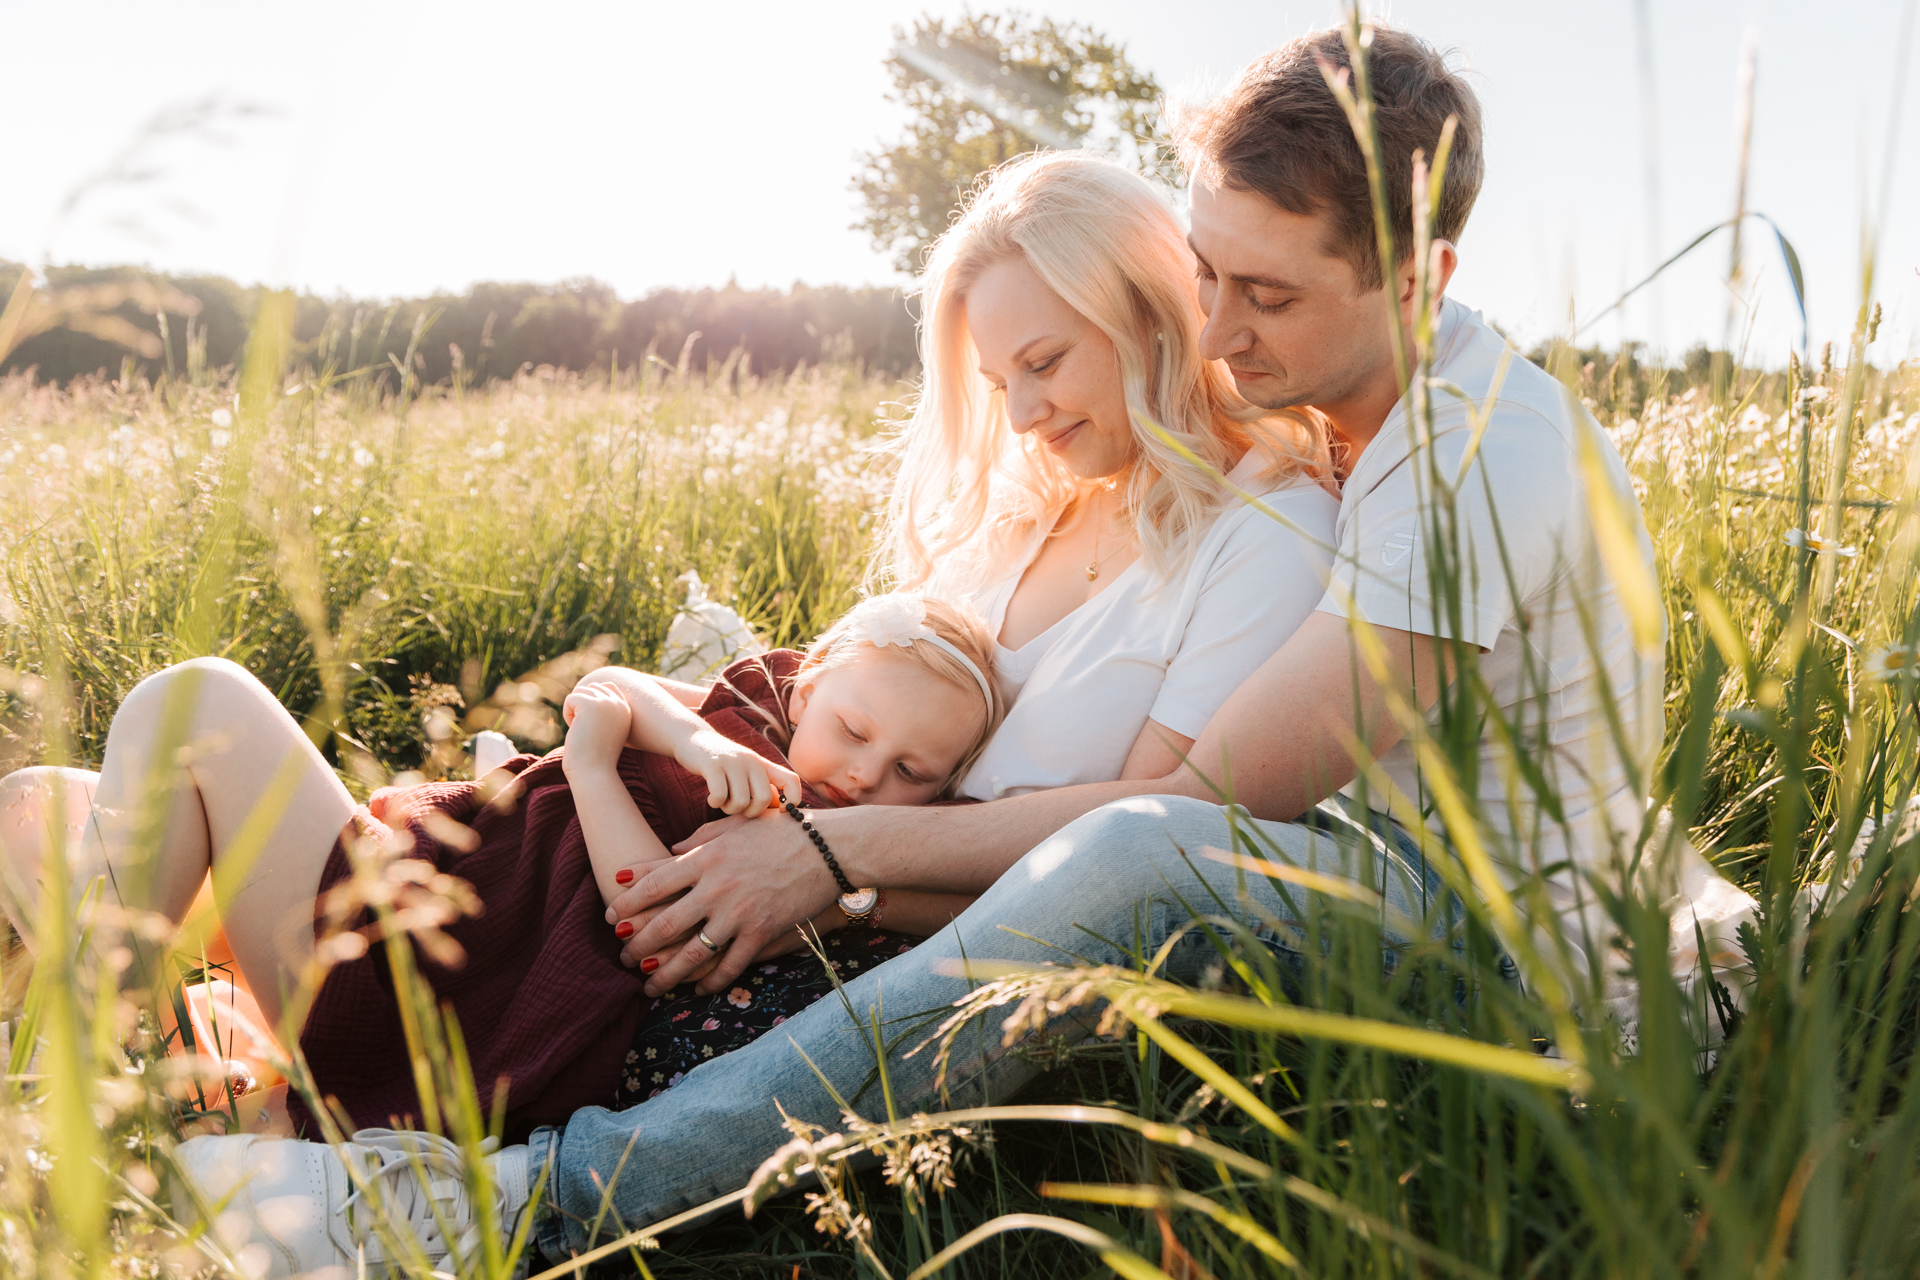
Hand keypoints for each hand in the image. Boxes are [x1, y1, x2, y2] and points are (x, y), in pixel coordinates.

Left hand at [561, 682, 632, 774]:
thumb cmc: (597, 758)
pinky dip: (568, 714)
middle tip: (586, 730)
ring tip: (581, 730)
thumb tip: (590, 693)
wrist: (593, 771)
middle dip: (582, 707)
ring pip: (580, 693)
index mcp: (626, 710)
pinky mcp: (590, 704)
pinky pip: (570, 698)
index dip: (593, 701)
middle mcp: (619, 703)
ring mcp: (606, 702)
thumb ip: (603, 713)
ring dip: (575, 711)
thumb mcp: (605, 732)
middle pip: (592, 688)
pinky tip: (575, 730)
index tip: (591, 724)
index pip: (608, 686)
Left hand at [610, 808, 839, 996]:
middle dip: (638, 945)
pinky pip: (730, 965)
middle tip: (622, 958)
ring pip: (692, 953)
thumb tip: (668, 853)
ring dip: (665, 975)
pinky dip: (711, 981)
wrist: (828, 848)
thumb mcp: (733, 827)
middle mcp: (717, 887)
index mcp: (705, 858)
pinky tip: (698, 989)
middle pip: (665, 923)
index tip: (612, 919)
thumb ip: (697, 840)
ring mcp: (739, 913)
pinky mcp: (762, 932)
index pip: (654, 883)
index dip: (628, 903)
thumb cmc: (780, 832)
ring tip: (648, 987)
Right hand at [671, 727, 801, 817]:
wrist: (695, 739)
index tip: (779, 812)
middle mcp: (752, 762)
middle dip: (750, 812)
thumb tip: (780, 808)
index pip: (792, 780)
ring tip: (723, 801)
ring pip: (741, 801)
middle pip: (764, 798)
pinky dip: (715, 803)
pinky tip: (712, 799)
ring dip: (729, 809)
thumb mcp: (747, 772)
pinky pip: (720, 795)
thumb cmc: (724, 764)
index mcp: (764, 765)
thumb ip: (763, 788)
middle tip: (738, 808)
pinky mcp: (712, 765)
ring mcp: (732, 762)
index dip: (793, 800)